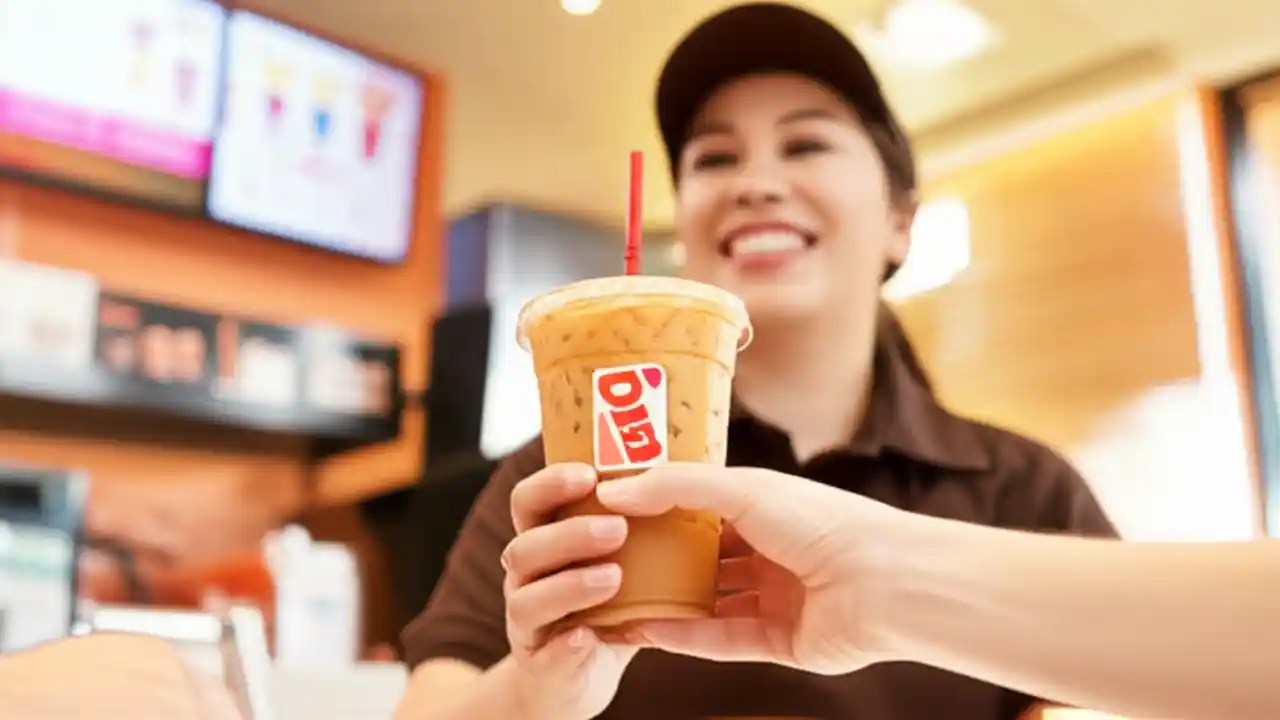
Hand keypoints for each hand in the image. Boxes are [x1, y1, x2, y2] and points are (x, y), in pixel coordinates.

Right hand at [501, 463, 638, 719]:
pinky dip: (565, 644)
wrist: (582, 675)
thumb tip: (683, 475)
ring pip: (528, 600)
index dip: (551, 484)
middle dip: (568, 534)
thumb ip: (641, 521)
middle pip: (526, 546)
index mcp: (544, 538)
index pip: (530, 500)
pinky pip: (546, 655)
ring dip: (569, 586)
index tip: (589, 474)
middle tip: (617, 528)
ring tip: (614, 578)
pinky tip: (588, 635)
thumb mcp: (624, 555)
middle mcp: (527, 576)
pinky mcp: (544, 667)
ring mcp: (530, 623)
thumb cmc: (609, 602)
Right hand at [596, 463, 906, 674]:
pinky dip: (683, 637)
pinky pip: (722, 640)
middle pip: (702, 557)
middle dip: (657, 560)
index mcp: (766, 507)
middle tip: (603, 560)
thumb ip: (674, 486)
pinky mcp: (780, 641)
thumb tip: (612, 489)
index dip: (658, 508)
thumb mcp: (742, 488)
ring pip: (708, 602)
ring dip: (664, 603)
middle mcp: (770, 551)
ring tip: (613, 600)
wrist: (887, 583)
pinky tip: (643, 630)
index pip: (700, 506)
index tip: (610, 510)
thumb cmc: (823, 521)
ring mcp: (775, 598)